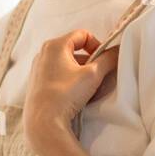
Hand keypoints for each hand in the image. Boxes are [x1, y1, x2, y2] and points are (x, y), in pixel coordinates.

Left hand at [24, 30, 119, 155]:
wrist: (44, 120)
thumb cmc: (66, 94)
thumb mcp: (93, 74)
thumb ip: (108, 59)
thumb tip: (117, 51)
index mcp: (55, 45)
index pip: (82, 34)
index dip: (97, 45)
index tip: (103, 60)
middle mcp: (43, 53)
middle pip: (74, 49)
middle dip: (90, 61)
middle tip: (99, 75)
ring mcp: (38, 68)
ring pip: (67, 63)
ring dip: (81, 72)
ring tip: (89, 88)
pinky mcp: (37, 83)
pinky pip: (58, 74)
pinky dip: (70, 80)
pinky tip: (75, 95)